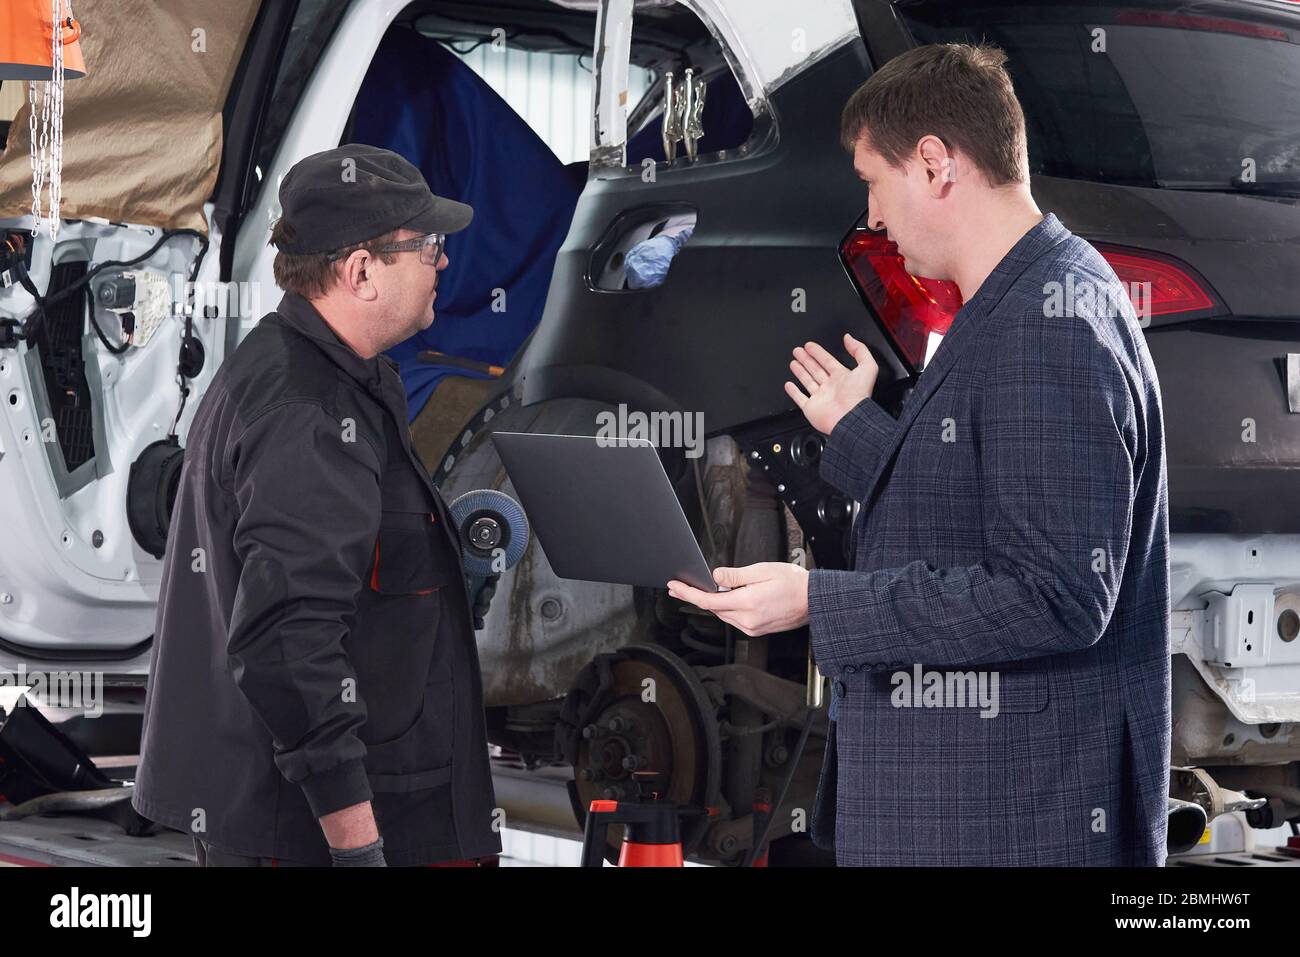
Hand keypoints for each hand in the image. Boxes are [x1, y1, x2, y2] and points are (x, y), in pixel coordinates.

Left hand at [667, 563, 808, 635]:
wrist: (815, 601)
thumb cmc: (794, 583)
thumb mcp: (762, 571)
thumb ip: (736, 576)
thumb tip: (716, 577)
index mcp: (747, 603)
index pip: (707, 601)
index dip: (687, 593)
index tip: (674, 587)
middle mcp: (747, 620)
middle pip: (713, 609)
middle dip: (696, 597)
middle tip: (680, 586)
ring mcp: (752, 627)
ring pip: (723, 614)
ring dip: (712, 603)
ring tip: (701, 590)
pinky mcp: (757, 630)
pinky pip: (735, 619)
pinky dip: (727, 608)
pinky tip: (726, 598)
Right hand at [784, 334, 878, 434]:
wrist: (850, 418)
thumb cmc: (859, 396)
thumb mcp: (867, 367)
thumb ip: (860, 350)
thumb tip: (850, 339)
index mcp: (843, 378)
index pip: (827, 361)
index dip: (818, 352)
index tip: (810, 346)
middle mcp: (831, 387)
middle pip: (815, 369)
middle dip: (806, 359)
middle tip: (798, 350)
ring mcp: (820, 398)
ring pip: (808, 381)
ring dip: (800, 371)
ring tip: (793, 362)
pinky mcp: (811, 408)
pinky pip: (800, 398)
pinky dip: (793, 392)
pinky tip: (789, 385)